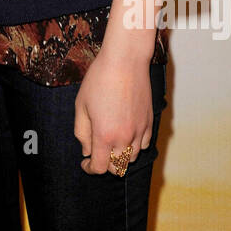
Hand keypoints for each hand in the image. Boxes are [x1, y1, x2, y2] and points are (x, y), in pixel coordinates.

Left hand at [74, 47, 152, 175]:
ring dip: (120, 156)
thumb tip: (87, 150)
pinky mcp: (150, 122)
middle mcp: (124, 137)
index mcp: (104, 135)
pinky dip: (134, 146)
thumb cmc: (99, 80)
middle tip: (96, 152)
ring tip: (110, 143)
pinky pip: (143, 145)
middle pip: (117, 168)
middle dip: (105, 164)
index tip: (85, 163)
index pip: (99, 167)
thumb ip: (82, 132)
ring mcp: (139, 130)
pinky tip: (125, 135)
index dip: (90, 169)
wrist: (125, 61)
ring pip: (131, 158)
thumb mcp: (81, 105)